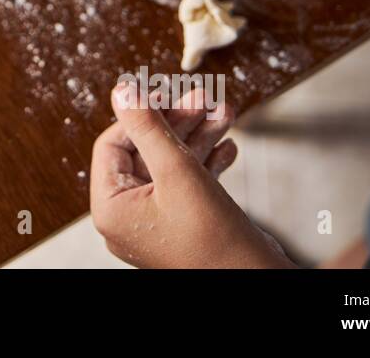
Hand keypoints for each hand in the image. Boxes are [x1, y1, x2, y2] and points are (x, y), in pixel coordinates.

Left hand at [90, 78, 293, 268]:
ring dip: (198, 137)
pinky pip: (186, 185)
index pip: (114, 144)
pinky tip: (228, 146)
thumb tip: (121, 90)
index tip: (168, 93)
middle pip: (145, 152)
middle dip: (178, 123)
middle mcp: (128, 217)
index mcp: (111, 208)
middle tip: (204, 98)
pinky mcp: (181, 225)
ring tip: (225, 112)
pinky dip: (205, 163)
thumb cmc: (214, 238)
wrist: (257, 280)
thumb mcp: (177, 171)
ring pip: (170, 165)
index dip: (141, 115)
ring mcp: (155, 222)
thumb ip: (148, 128)